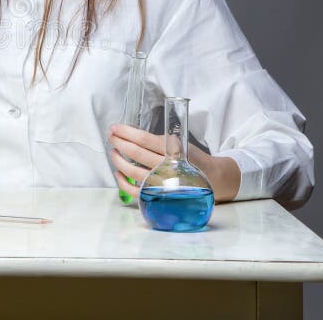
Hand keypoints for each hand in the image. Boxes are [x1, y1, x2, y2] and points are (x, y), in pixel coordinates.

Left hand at [107, 124, 239, 202]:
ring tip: (113, 152)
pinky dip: (123, 182)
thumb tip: (131, 135)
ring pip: (132, 172)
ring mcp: (162, 183)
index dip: (126, 132)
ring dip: (118, 160)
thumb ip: (159, 140)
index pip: (143, 139)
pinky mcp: (158, 195)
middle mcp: (166, 166)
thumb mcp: (179, 142)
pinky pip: (136, 191)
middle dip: (119, 142)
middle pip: (135, 153)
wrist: (211, 178)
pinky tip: (117, 172)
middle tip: (110, 136)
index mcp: (172, 150)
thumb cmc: (190, 157)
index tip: (115, 128)